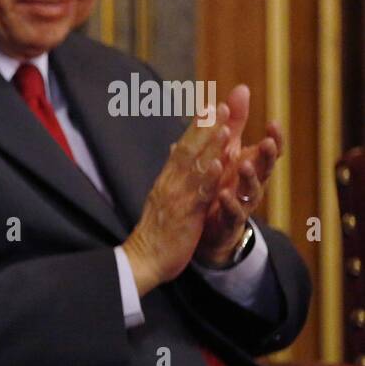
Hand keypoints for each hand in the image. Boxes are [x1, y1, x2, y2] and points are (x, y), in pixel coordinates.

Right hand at [122, 102, 229, 295]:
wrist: (142, 260)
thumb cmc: (155, 235)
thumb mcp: (162, 203)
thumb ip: (172, 183)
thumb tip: (176, 165)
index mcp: (166, 182)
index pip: (182, 149)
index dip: (196, 128)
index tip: (208, 107)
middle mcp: (170, 185)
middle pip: (187, 151)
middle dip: (204, 127)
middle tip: (218, 105)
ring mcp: (177, 198)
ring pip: (194, 167)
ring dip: (209, 145)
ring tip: (223, 125)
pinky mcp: (185, 215)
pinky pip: (198, 193)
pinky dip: (208, 176)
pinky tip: (219, 163)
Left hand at [195, 85, 281, 264]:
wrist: (207, 227)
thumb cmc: (221, 182)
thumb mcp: (227, 149)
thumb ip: (233, 122)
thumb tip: (241, 89)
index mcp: (250, 164)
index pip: (268, 150)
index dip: (274, 138)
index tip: (273, 123)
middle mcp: (251, 183)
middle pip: (265, 167)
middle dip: (266, 155)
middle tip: (264, 142)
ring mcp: (242, 202)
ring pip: (252, 190)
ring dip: (249, 177)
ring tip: (243, 164)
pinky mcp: (229, 221)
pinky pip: (233, 213)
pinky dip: (229, 203)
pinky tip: (223, 194)